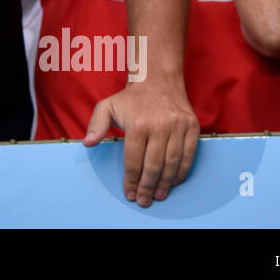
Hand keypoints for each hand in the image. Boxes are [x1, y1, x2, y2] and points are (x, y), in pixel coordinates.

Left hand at [85, 78, 199, 205]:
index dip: (131, 180)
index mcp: (137, 124)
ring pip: (173, 163)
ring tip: (158, 195)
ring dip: (166, 183)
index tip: (129, 193)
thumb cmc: (130, 98)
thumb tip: (87, 143)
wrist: (157, 78)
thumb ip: (96, 125)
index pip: (134, 160)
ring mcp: (178, 127)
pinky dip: (182, 171)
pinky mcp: (192, 127)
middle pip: (154, 165)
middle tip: (144, 200)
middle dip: (147, 187)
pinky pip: (189, 155)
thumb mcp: (106, 106)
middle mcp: (159, 126)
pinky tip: (174, 181)